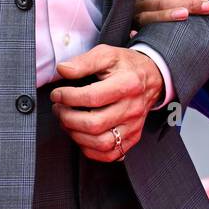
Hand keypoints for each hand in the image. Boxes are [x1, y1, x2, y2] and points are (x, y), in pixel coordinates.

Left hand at [49, 45, 162, 161]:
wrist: (151, 77)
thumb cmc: (126, 66)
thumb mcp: (106, 54)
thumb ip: (83, 61)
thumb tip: (63, 69)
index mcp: (127, 84)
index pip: (93, 97)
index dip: (69, 98)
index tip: (57, 94)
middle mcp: (132, 108)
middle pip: (95, 124)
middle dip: (68, 118)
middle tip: (59, 109)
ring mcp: (133, 126)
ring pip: (101, 143)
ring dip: (76, 136)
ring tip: (66, 122)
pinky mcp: (133, 138)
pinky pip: (110, 154)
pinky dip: (90, 150)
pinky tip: (81, 135)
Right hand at [129, 0, 208, 36]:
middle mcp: (132, 1)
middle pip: (160, 3)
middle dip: (185, 4)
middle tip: (208, 6)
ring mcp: (130, 17)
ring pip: (150, 18)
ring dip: (169, 16)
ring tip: (187, 16)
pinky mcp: (130, 30)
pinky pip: (140, 34)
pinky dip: (146, 36)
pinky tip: (162, 38)